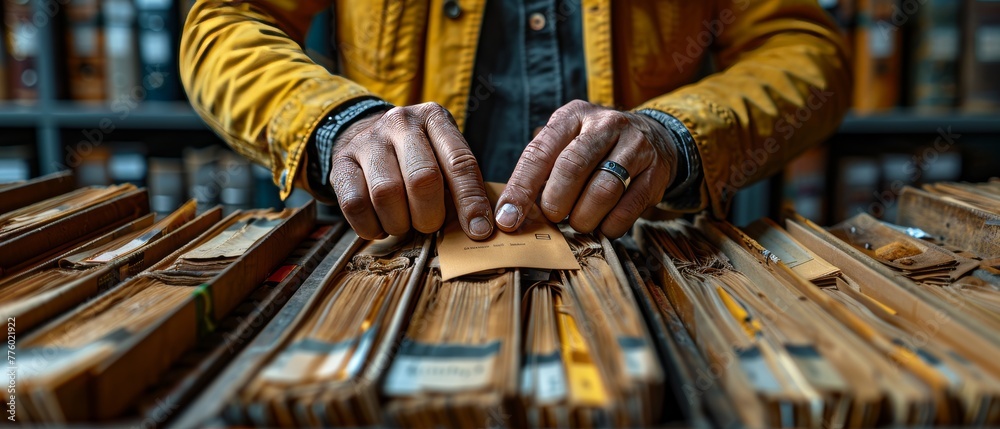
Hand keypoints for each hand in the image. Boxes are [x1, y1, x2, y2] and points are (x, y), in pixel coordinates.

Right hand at [329, 102, 492, 240]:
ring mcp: (368, 141)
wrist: (364, 133)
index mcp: (434, 118)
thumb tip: (476, 227)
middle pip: (422, 178)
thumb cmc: (415, 154)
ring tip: (403, 223)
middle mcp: (400, 122)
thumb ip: (459, 184)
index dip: (470, 201)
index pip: (460, 163)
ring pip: (387, 194)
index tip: (478, 230)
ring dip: (399, 223)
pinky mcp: (340, 163)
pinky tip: (380, 224)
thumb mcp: (442, 154)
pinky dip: (371, 226)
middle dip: (430, 215)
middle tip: (429, 225)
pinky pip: (355, 205)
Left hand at [495, 100, 677, 237]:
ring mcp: (635, 145)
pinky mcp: (656, 171)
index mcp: (572, 115)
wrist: (654, 138)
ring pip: (602, 190)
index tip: (507, 218)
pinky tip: (603, 226)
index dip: (521, 189)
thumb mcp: (567, 143)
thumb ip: (542, 171)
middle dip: (556, 203)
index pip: (539, 152)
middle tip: (553, 218)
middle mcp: (605, 124)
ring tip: (578, 223)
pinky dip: (610, 226)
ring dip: (584, 217)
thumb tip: (512, 212)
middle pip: (572, 168)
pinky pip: (628, 208)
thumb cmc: (595, 148)